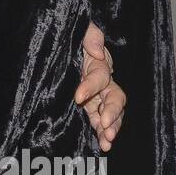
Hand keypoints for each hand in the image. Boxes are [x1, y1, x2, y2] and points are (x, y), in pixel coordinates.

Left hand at [75, 21, 124, 151]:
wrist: (60, 46)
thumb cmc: (70, 36)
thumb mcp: (80, 30)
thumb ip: (90, 35)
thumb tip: (96, 51)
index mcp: (98, 63)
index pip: (98, 76)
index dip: (90, 86)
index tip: (78, 96)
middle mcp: (102, 81)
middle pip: (114, 97)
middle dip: (112, 113)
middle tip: (106, 126)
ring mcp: (97, 96)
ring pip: (110, 113)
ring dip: (110, 128)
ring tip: (107, 143)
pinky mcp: (89, 106)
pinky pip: (99, 120)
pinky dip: (101, 132)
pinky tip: (102, 144)